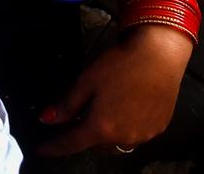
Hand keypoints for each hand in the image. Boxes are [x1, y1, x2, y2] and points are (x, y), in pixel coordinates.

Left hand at [37, 25, 191, 155]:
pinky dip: (126, 128)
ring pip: (117, 143)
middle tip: (81, 115)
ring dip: (107, 134)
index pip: (70, 144)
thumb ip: (67, 104)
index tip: (42, 149)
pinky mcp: (158, 128)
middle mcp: (123, 137)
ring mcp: (143, 135)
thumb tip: (46, 119)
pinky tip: (128, 107)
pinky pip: (136, 135)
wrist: (160, 54)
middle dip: (85, 134)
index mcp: (101, 127)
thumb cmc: (122, 64)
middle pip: (95, 145)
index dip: (54, 147)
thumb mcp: (87, 80)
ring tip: (106, 111)